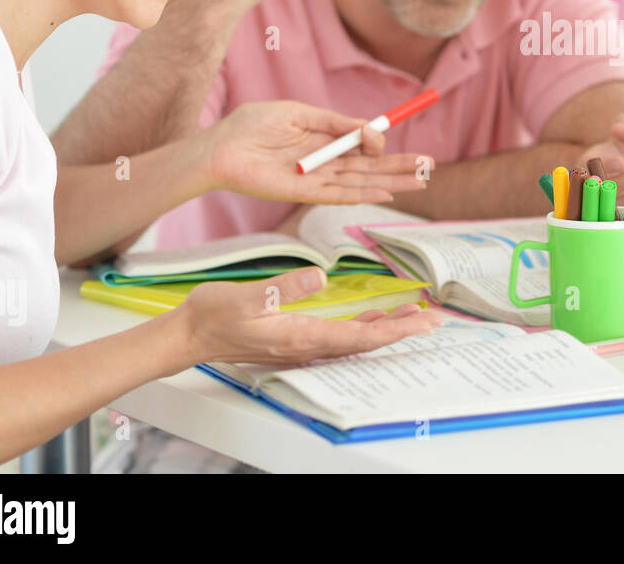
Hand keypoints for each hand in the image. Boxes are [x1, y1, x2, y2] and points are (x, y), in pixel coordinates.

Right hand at [178, 267, 441, 364]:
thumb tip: (319, 277)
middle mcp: (307, 346)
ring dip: (387, 329)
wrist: (187, 334)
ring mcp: (302, 345)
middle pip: (365, 342)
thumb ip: (283, 288)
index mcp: (301, 337)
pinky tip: (375, 320)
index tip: (423, 322)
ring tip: (415, 317)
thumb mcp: (246, 296)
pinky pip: (340, 336)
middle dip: (402, 331)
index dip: (395, 331)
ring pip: (355, 340)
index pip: (360, 338)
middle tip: (435, 320)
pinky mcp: (295, 338)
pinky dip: (365, 328)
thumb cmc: (212, 315)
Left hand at [199, 100, 432, 204]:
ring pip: (363, 181)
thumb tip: (368, 128)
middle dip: (401, 166)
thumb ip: (335, 122)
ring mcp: (318, 179)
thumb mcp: (300, 114)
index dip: (379, 141)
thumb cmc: (253, 125)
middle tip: (429, 166)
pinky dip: (364, 194)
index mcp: (324, 140)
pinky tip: (387, 194)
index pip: (363, 146)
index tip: (384, 132)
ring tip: (421, 180)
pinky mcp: (305, 193)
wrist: (220, 147)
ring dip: (393, 181)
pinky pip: (340, 194)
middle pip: (371, 166)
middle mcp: (325, 163)